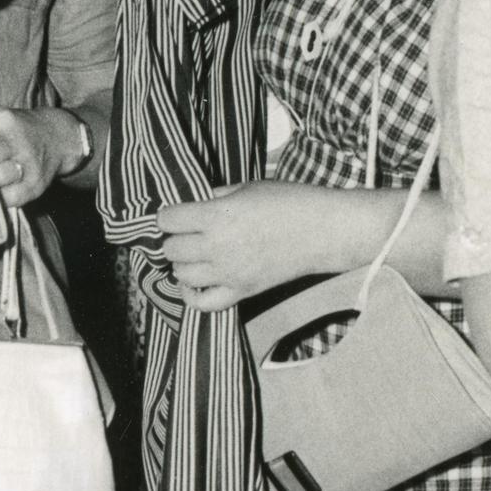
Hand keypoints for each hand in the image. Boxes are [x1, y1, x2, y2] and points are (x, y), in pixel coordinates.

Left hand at [157, 181, 351, 309]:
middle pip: (171, 249)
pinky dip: (191, 295)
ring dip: (183, 264)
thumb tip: (197, 204)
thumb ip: (217, 196)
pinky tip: (194, 283)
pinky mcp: (241, 291)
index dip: (168, 216)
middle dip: (175, 239)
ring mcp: (228, 272)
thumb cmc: (289, 202)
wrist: (323, 231)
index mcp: (216, 215)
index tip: (176, 214)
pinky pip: (202, 303)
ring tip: (195, 254)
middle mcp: (217, 246)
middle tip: (187, 233)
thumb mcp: (248, 187)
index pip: (168, 220)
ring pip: (181, 275)